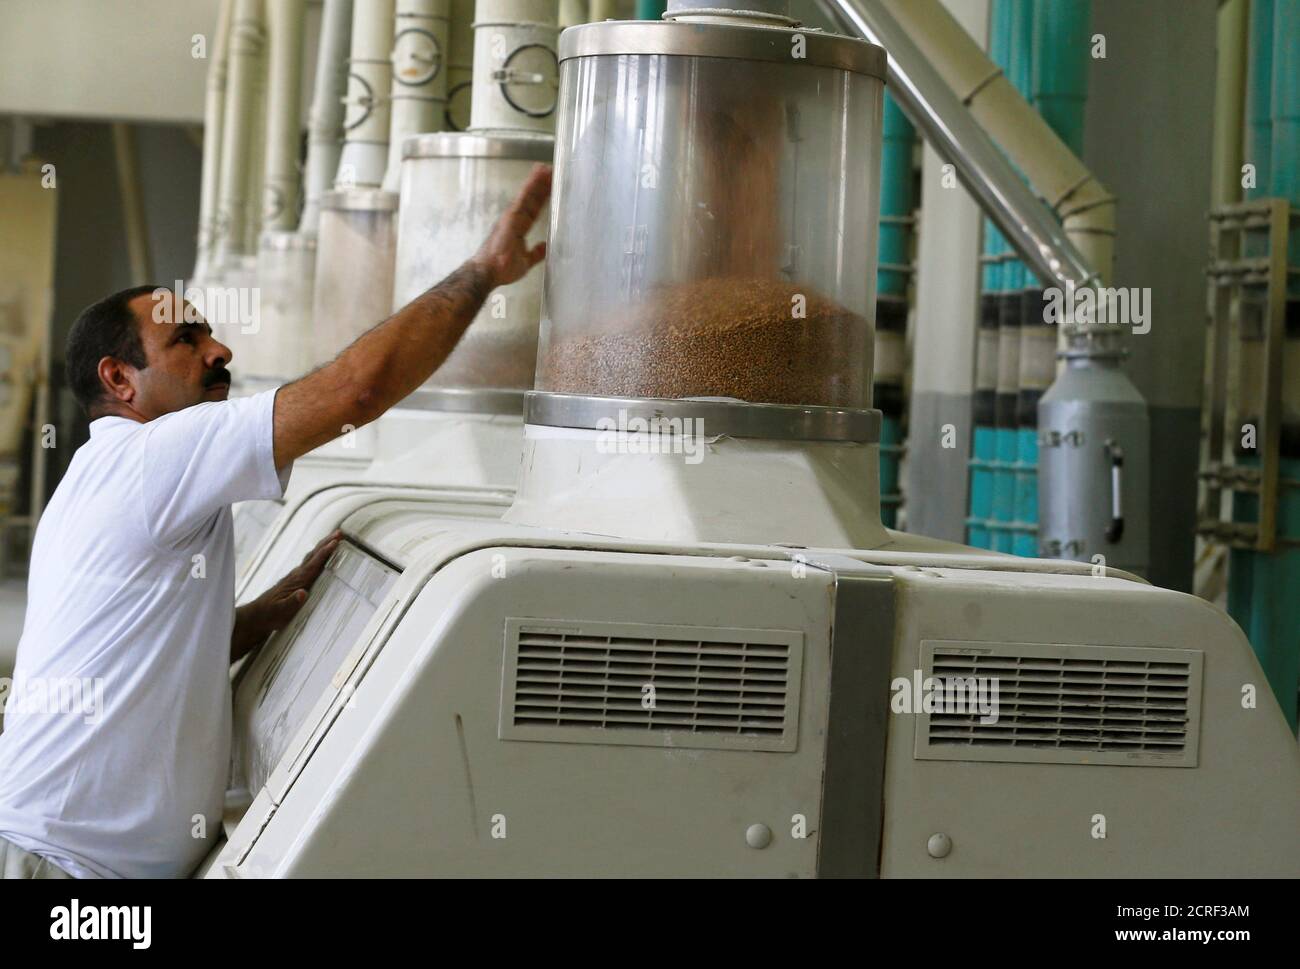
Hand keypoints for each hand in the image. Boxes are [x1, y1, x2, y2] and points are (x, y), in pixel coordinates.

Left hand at [249, 528, 342, 635]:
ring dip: (323, 547)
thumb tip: (303, 593)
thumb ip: (292, 602)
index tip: (335, 542)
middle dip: (326, 543)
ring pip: (312, 557)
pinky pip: (311, 564)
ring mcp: (296, 576)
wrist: (258, 614)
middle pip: (313, 555)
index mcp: (296, 580)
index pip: (313, 564)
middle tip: (339, 533)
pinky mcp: (297, 579)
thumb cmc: (270, 614)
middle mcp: (297, 574)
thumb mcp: (280, 611)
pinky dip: (319, 556)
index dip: (325, 553)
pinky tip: (322, 556)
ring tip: (334, 539)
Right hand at [471, 163, 551, 288]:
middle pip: (531, 199)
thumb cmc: (501, 268)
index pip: (534, 210)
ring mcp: (512, 217)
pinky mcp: (510, 218)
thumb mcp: (526, 261)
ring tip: (545, 168)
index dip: (542, 198)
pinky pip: (523, 200)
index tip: (550, 188)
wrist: (488, 272)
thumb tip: (545, 247)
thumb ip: (536, 253)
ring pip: (527, 195)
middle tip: (550, 171)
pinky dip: (530, 187)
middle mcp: (514, 219)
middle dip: (541, 186)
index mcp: (518, 227)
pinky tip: (537, 177)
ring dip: (536, 181)